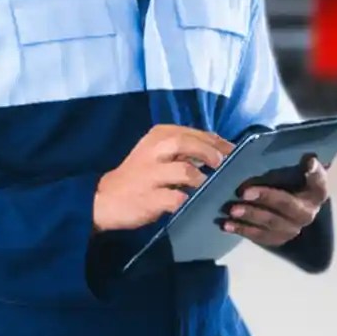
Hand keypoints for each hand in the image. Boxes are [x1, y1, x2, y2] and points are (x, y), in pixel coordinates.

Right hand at [93, 125, 233, 232]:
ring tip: (208, 187)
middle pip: (186, 143)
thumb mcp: (155, 153)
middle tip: (222, 165)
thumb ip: (182, 148)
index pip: (191, 132)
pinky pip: (178, 198)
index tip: (232, 151)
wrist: (104, 199)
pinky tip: (195, 203)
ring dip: (202, 179)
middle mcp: (152, 152)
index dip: (216, 141)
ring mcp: (150, 175)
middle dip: (210, 152)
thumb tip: (219, 148)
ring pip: (185, 171)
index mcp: (156, 137)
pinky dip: (190, 200)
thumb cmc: (137, 176)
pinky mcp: (150, 198)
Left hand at [222, 157, 329, 246]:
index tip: (305, 166)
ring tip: (231, 212)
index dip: (313, 175)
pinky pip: (261, 237)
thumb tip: (310, 161)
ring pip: (272, 225)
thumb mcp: (299, 168)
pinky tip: (227, 225)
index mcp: (316, 192)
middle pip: (288, 206)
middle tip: (243, 193)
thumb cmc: (291, 177)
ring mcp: (292, 229)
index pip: (318, 183)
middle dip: (266, 199)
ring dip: (251, 218)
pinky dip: (243, 231)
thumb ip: (305, 164)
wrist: (288, 199)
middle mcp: (307, 214)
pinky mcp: (277, 238)